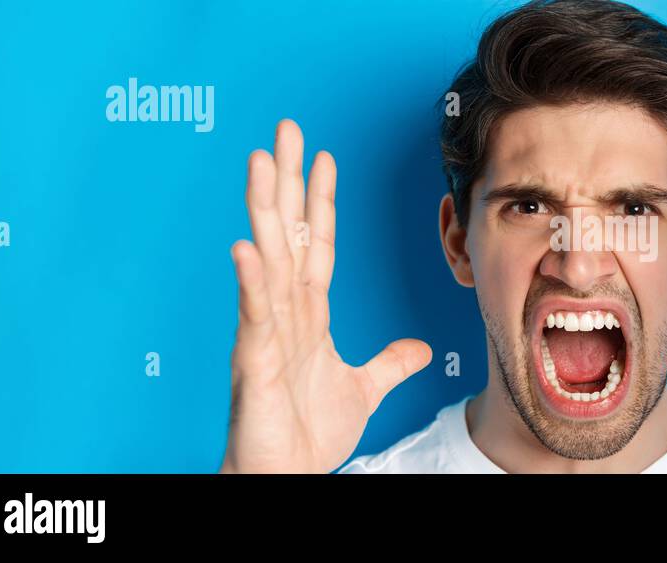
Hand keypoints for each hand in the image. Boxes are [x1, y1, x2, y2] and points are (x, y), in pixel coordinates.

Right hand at [220, 119, 431, 473]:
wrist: (285, 476)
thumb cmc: (308, 432)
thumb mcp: (363, 388)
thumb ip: (389, 363)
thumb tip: (419, 349)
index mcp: (307, 314)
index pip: (315, 244)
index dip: (320, 201)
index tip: (323, 158)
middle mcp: (282, 313)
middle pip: (285, 234)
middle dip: (286, 182)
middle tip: (285, 131)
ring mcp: (265, 334)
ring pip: (266, 260)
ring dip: (263, 210)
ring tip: (260, 163)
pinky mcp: (254, 363)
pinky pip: (254, 316)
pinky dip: (251, 281)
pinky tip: (247, 246)